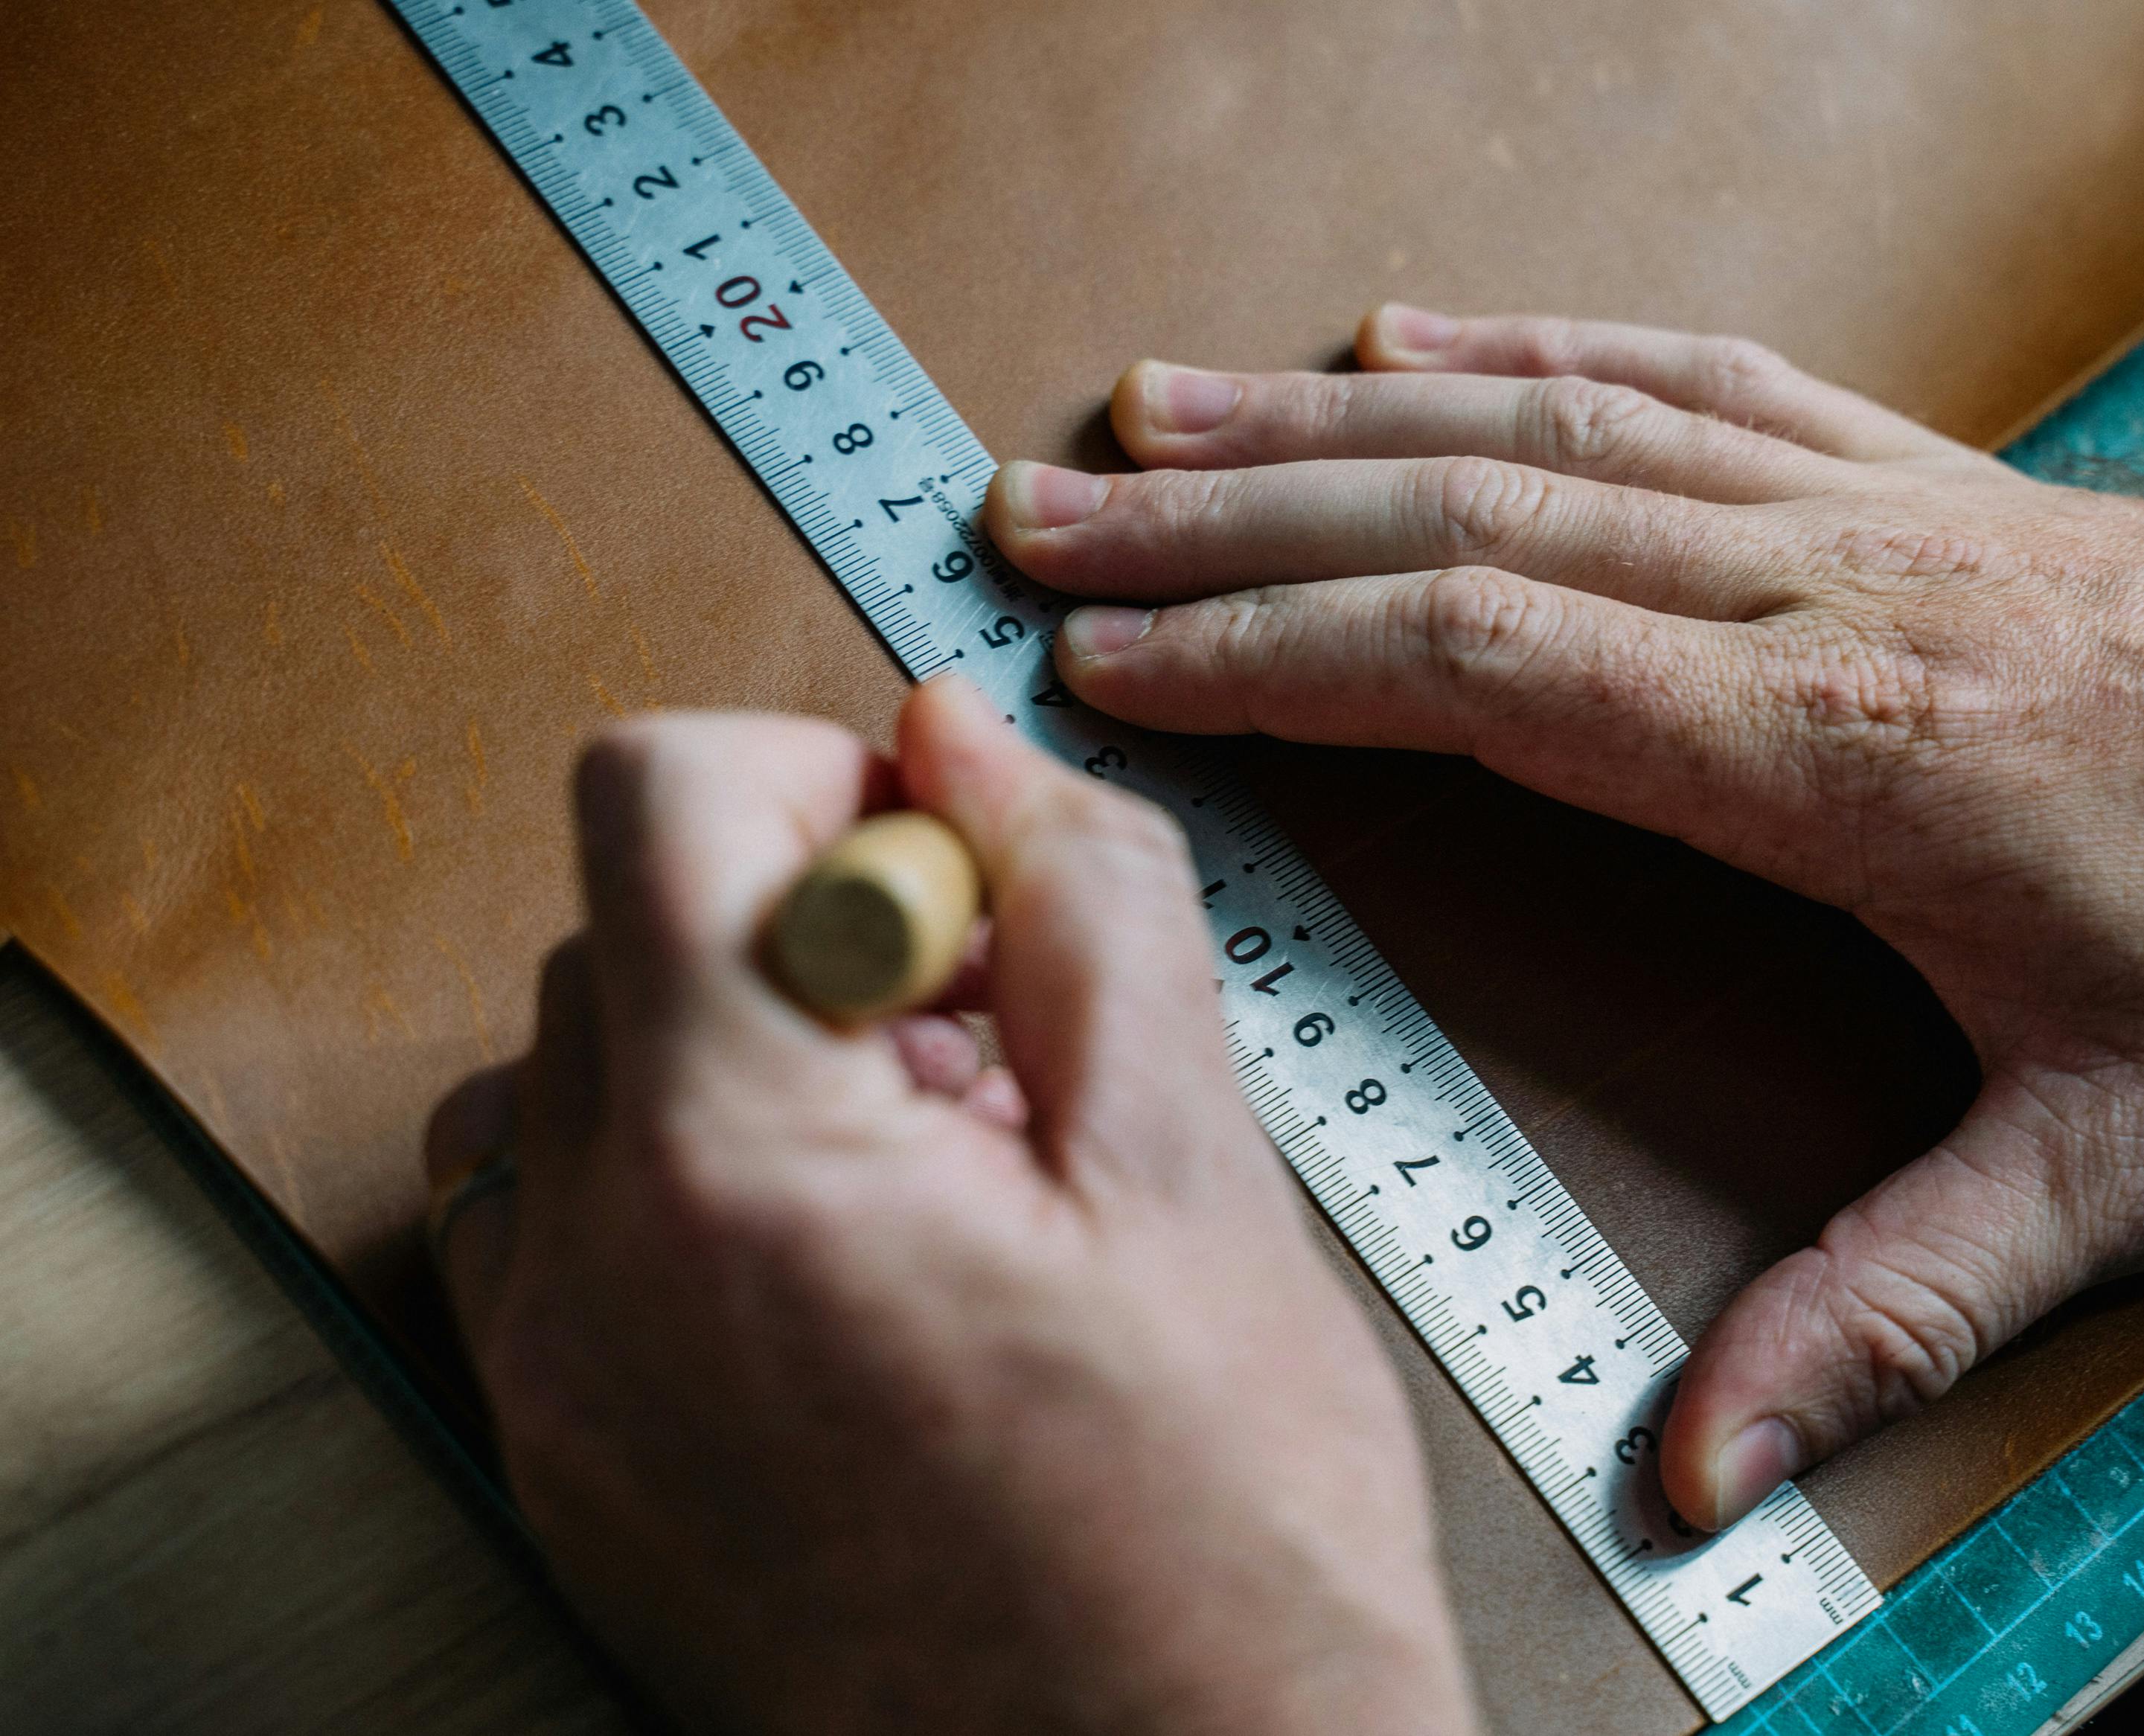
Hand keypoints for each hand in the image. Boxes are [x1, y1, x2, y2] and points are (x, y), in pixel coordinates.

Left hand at [424, 680, 1475, 1735]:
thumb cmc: (1224, 1568)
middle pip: (622, 925)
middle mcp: (593, 1281)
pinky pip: (562, 1226)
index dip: (826, 780)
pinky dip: (689, 1185)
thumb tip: (970, 742)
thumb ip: (1084, 907)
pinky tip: (858, 1268)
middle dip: (814, 935)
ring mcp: (558, 1390)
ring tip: (927, 1176)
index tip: (950, 883)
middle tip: (994, 1067)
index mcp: (742, 1174)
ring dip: (742, 1054)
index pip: (658, 795)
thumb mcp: (1201, 1184)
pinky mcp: (569, 1469)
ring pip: (576, 1069)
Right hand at [983, 305, 2143, 1530]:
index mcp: (1831, 753)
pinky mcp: (1928, 477)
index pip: (1480, 668)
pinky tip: (1426, 328)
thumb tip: (1709, 1459)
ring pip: (1548, 425)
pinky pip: (1690, 378)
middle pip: (1463, 519)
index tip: (1117, 660)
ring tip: (1164, 408)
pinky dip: (1537, 345)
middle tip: (1049, 514)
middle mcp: (1821, 594)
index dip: (1274, 655)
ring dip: (1335, 413)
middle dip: (1232, 519)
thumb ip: (1898, 1303)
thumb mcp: (2128, 1165)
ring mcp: (1872, 508)